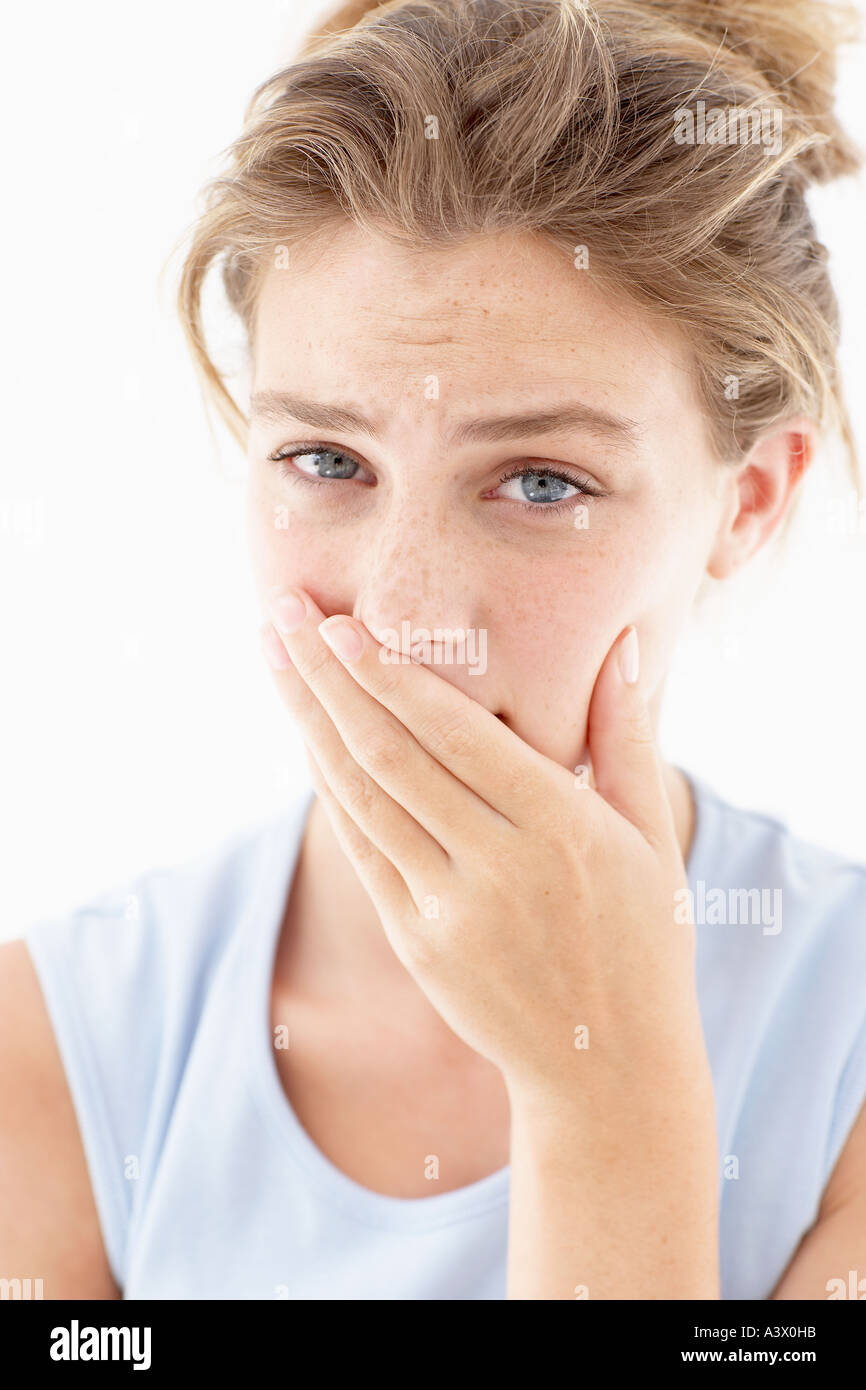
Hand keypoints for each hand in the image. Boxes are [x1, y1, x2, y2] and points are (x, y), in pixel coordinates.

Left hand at [259, 588, 707, 1111]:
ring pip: (360, 799)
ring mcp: (448, 912)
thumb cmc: (644, 938)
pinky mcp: (416, 943)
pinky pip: (361, 849)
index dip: (389, 675)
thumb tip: (624, 645)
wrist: (607, 1067)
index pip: (455, 734)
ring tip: (276, 657)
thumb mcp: (651, 836)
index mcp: (562, 829)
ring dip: (309, 723)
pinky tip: (307, 738)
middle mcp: (498, 868)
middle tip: (285, 611)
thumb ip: (627, 737)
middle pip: (389, 754)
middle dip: (327, 678)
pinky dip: (328, 789)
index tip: (342, 623)